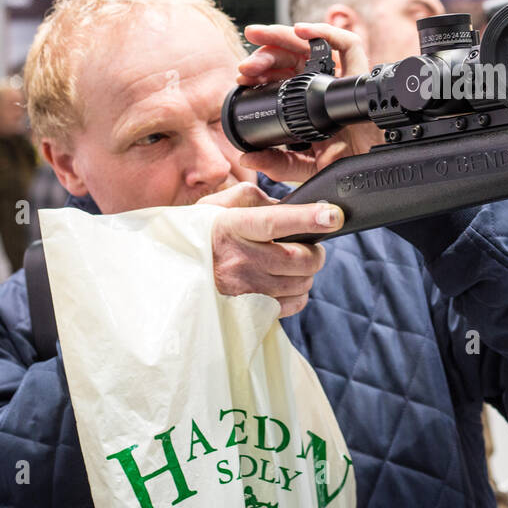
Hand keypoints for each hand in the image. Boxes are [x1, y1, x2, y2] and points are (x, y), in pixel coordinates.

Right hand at [199, 181, 342, 317]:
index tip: (334, 215)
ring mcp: (243, 288)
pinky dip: (300, 293)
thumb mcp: (218, 205)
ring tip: (298, 264)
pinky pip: (292, 305)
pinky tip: (288, 283)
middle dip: (316, 252)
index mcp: (232, 226)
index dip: (308, 218)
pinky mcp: (248, 310)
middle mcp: (238, 259)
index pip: (275, 221)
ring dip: (309, 273)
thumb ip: (253, 197)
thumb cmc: (202, 233)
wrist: (173, 272)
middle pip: (297, 259)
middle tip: (313, 246)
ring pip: (299, 283)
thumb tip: (288, 205)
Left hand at [235, 22, 385, 181]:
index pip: (284, 74)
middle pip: (293, 56)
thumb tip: (247, 158)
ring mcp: (342, 77)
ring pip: (311, 44)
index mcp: (311, 100)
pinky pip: (348, 44)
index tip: (242, 80)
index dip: (261, 72)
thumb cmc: (348, 167)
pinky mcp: (361, 75)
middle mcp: (326, 84)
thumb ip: (278, 163)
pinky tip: (300, 30)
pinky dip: (324, 31)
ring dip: (281, 37)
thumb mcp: (305, 166)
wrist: (374, 176)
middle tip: (246, 65)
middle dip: (265, 53)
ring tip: (260, 40)